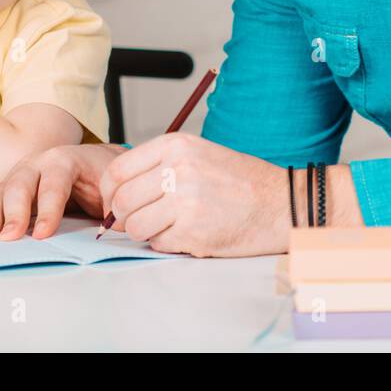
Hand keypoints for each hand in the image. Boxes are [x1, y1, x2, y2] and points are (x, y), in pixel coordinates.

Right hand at [0, 143, 122, 239]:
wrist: (94, 162)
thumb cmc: (103, 176)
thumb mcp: (114, 185)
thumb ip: (114, 204)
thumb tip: (115, 223)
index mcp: (65, 159)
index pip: (55, 184)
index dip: (49, 210)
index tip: (43, 235)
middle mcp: (37, 163)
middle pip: (21, 186)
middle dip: (15, 213)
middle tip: (11, 238)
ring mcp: (20, 175)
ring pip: (1, 193)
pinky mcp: (9, 189)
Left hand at [100, 132, 288, 257]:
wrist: (280, 203)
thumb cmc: (239, 180)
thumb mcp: (198, 154)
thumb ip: (158, 166)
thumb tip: (116, 193)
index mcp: (175, 146)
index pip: (117, 171)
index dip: (110, 192)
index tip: (116, 203)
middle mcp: (177, 170)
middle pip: (121, 201)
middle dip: (123, 217)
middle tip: (139, 220)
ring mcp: (185, 202)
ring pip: (134, 226)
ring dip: (144, 232)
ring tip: (166, 227)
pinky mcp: (194, 232)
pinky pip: (158, 244)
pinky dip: (167, 244)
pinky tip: (187, 234)